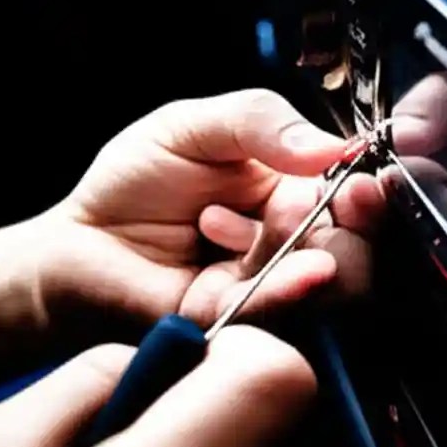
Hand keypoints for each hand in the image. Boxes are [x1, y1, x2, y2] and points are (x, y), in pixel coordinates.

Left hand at [17, 88, 385, 341]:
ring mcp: (269, 288)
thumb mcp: (193, 125)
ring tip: (261, 220)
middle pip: (355, 248)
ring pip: (329, 286)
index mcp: (291, 189)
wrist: (78, 241)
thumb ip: (260, 120)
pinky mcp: (241, 325)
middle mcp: (290, 243)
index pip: (352, 196)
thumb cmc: (134, 182)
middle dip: (350, 228)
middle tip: (328, 204)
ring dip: (309, 252)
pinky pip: (279, 313)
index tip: (361, 183)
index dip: (367, 193)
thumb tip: (330, 145)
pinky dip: (282, 288)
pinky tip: (265, 263)